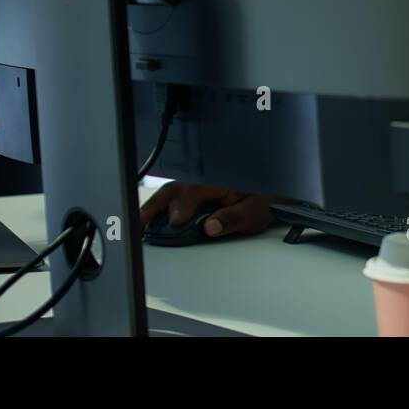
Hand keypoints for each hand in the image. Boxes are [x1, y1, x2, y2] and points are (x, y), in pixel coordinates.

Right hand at [139, 181, 278, 238]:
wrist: (272, 196)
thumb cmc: (263, 201)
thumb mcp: (252, 212)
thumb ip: (232, 219)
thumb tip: (211, 226)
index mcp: (218, 182)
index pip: (194, 192)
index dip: (182, 207)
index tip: (175, 222)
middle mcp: (204, 181)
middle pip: (173, 191)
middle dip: (154, 206)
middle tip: (138, 222)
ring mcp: (197, 186)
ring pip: (169, 194)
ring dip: (152, 208)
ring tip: (137, 225)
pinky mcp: (195, 193)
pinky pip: (173, 198)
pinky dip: (159, 209)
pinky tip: (150, 222)